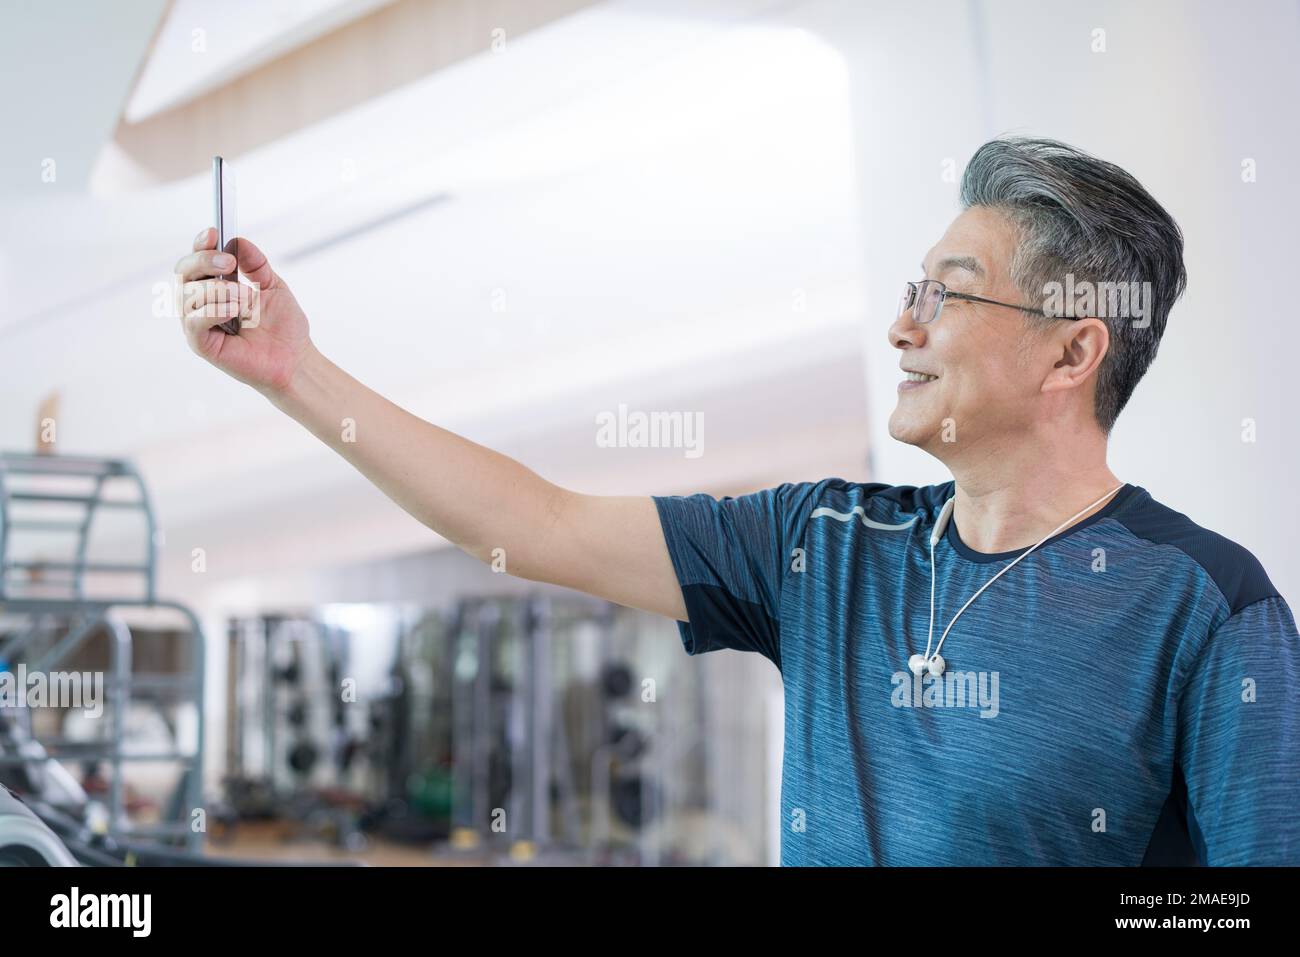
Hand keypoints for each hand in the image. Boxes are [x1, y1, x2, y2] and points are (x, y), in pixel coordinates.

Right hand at [176, 228, 313, 396]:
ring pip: (188, 295)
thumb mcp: (272, 285)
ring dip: (219, 290)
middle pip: (183, 272)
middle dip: (203, 261)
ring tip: (247, 299)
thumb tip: (237, 241)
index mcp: (214, 286)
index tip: (214, 232)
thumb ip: (255, 264)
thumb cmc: (282, 326)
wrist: (295, 358)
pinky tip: (235, 310)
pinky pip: (194, 322)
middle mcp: (200, 303)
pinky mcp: (201, 344)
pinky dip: (213, 310)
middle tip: (228, 263)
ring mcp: (198, 324)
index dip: (200, 244)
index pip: (195, 260)